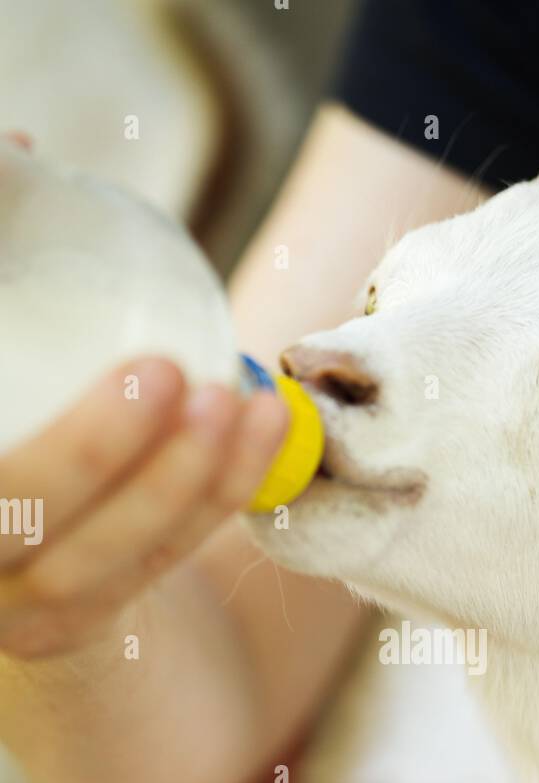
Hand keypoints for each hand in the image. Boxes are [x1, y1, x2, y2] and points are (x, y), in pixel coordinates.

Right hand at [0, 134, 286, 659]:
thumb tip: (19, 147)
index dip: (72, 446)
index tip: (155, 371)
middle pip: (33, 528)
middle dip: (116, 462)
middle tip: (193, 382)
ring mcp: (14, 610)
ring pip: (106, 565)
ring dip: (189, 486)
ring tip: (254, 406)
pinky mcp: (75, 623)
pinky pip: (153, 567)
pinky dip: (211, 504)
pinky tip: (259, 438)